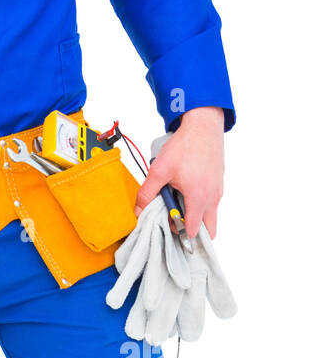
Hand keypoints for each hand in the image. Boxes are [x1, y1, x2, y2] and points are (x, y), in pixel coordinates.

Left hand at [134, 105, 224, 238]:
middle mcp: (212, 198)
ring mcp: (218, 191)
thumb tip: (138, 210)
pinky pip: (212, 203)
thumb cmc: (184, 146)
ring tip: (177, 201)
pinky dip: (201, 204)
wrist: (202, 126)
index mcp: (198, 198)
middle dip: (192, 231)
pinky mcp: (219, 183)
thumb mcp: (159, 170)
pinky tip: (185, 190)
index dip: (178, 231)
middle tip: (175, 219)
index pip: (192, 231)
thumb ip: (147, 193)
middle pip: (208, 230)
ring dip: (195, 215)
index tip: (167, 224)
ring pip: (210, 216)